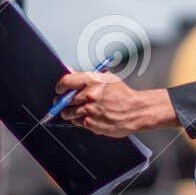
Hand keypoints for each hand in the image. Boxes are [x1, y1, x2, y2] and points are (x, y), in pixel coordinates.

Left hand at [54, 72, 175, 136]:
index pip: (66, 82)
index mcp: (92, 81)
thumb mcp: (106, 79)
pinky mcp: (91, 124)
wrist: (136, 110)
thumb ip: (86, 76)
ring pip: (68, 113)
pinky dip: (80, 120)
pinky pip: (77, 123)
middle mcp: (89, 95)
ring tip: (80, 110)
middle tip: (67, 102)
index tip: (59, 90)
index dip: (60, 87)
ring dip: (70, 112)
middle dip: (63, 101)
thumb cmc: (123, 94)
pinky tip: (90, 116)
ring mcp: (89, 111)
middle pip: (64, 99)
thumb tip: (70, 70)